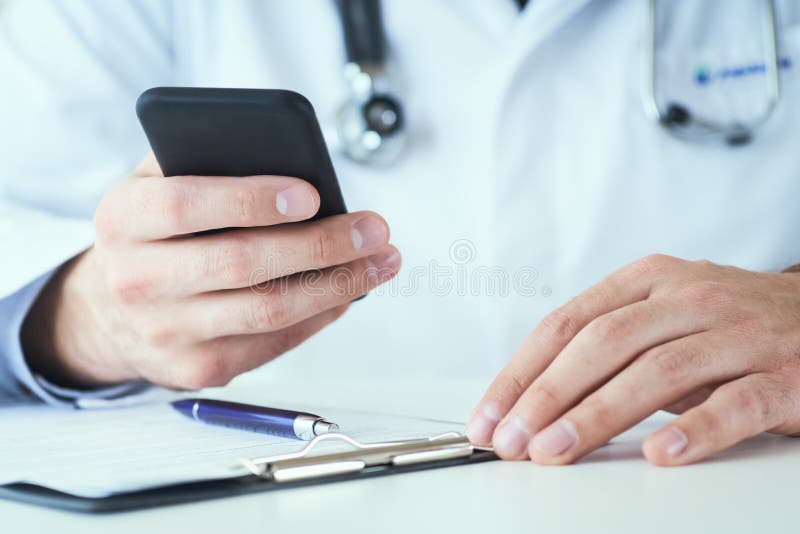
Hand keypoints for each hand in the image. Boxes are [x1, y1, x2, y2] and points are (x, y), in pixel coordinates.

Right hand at [21, 155, 400, 389]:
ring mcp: (167, 333)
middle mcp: (136, 280)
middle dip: (320, 244)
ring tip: (381, 261)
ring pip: (267, 310)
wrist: (110, 313)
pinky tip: (348, 291)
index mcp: (124, 219)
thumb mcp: (157, 183)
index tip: (313, 194)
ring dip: (336, 285)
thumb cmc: (154, 233)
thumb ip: (206, 158)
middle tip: (374, 229)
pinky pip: (274, 342)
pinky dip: (319, 314)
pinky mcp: (198, 369)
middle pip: (240, 263)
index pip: (185, 206)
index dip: (251, 199)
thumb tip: (295, 159)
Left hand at [467, 254, 799, 465]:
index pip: (566, 323)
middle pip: (601, 343)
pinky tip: (661, 454)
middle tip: (510, 441)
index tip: (489, 416)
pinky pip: (736, 402)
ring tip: (556, 452)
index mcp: (647, 281)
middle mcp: (688, 298)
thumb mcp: (662, 318)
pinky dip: (696, 429)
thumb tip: (533, 399)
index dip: (521, 372)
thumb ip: (607, 349)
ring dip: (597, 415)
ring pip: (656, 371)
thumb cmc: (727, 324)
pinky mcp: (783, 375)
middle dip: (546, 395)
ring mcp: (737, 334)